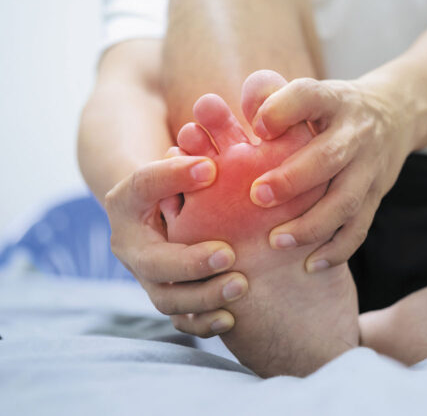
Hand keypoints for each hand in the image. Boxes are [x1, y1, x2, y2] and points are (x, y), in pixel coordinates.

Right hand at [104, 155, 247, 336]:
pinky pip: (181, 322)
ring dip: (204, 296)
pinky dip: (203, 324)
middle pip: (154, 262)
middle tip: (229, 254)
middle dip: (190, 262)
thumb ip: (192, 161)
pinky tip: (231, 318)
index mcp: (128, 204)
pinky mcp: (170, 298)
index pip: (144, 186)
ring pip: (167, 299)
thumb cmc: (182, 178)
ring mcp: (150, 278)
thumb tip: (210, 168)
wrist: (166, 212)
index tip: (211, 169)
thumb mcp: (183, 161)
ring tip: (241, 285)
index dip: (173, 177)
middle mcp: (133, 247)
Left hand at [243, 76, 411, 270]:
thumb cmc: (329, 110)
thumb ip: (271, 98)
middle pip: (329, 156)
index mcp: (332, 101)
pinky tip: (310, 265)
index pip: (309, 97)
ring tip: (276, 241)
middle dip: (292, 179)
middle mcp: (355, 133)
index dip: (280, 111)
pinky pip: (359, 228)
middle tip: (257, 197)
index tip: (254, 128)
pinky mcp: (375, 196)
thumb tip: (242, 113)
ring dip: (311, 224)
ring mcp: (369, 168)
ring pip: (345, 201)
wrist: (394, 115)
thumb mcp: (308, 93)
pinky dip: (336, 250)